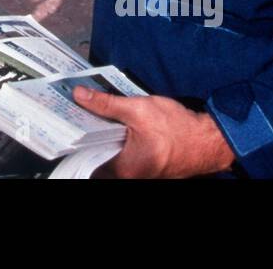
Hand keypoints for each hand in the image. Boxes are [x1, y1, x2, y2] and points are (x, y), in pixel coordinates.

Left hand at [71, 88, 236, 178]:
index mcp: (124, 169)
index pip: (87, 161)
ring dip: (101, 135)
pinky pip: (122, 152)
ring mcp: (138, 173)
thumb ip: (107, 104)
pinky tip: (110, 121)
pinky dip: (115, 138)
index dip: (74, 142)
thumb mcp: (139, 109)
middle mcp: (130, 176)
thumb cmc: (180, 129)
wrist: (209, 140)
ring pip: (110, 153)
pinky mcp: (145, 165)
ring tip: (90, 113)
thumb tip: (81, 95)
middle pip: (97, 156)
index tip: (63, 124)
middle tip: (75, 112)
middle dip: (86, 135)